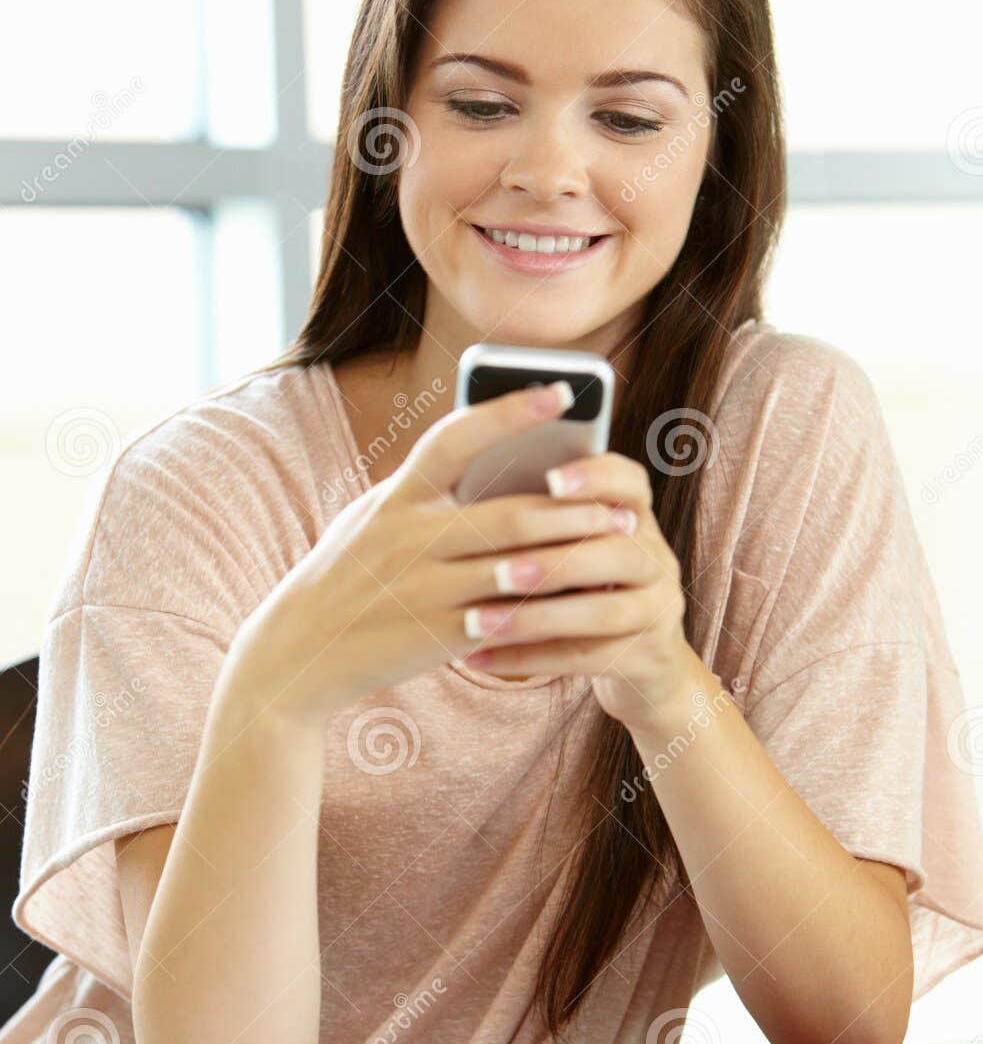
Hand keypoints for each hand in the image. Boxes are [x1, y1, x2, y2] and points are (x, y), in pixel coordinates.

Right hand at [228, 380, 638, 726]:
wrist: (300, 652)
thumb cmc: (347, 576)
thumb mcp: (374, 519)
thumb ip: (425, 491)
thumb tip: (487, 457)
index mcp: (395, 497)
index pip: (455, 437)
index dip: (509, 411)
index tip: (560, 391)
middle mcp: (409, 537)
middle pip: (509, 514)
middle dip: (573, 506)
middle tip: (621, 501)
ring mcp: (425, 588)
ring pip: (517, 564)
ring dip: (574, 551)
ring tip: (616, 539)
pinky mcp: (437, 634)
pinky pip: (507, 615)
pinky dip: (550, 601)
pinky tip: (585, 593)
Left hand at [461, 449, 696, 728]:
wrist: (643, 661)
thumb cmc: (584, 589)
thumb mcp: (576, 549)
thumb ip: (542, 523)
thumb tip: (470, 500)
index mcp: (637, 521)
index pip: (630, 484)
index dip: (595, 478)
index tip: (550, 481)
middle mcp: (657, 561)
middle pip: (619, 553)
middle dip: (556, 563)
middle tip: (499, 573)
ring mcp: (660, 611)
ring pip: (603, 613)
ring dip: (534, 618)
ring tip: (476, 622)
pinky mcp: (651, 659)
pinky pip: (586, 659)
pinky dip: (528, 659)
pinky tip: (479, 657)